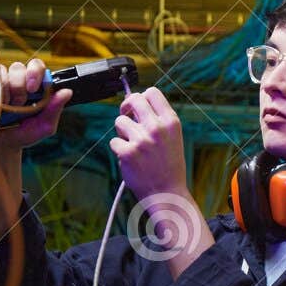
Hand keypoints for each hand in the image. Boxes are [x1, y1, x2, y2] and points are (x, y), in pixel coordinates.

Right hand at [0, 59, 72, 153]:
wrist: (1, 147)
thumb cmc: (24, 134)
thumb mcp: (44, 126)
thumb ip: (55, 109)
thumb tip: (67, 92)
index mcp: (33, 85)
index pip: (36, 65)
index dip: (34, 72)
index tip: (32, 88)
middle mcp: (16, 79)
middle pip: (17, 67)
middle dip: (18, 86)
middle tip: (17, 105)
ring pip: (0, 70)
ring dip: (3, 90)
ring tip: (4, 107)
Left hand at [109, 87, 187, 202]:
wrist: (167, 193)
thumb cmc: (168, 165)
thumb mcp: (172, 137)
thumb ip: (156, 118)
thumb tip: (132, 100)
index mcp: (171, 122)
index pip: (152, 92)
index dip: (142, 97)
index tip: (137, 107)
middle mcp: (157, 128)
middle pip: (134, 100)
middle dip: (126, 107)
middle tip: (127, 116)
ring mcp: (141, 140)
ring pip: (120, 121)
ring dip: (122, 132)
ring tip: (134, 146)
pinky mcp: (127, 152)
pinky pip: (114, 141)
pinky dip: (119, 149)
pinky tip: (131, 159)